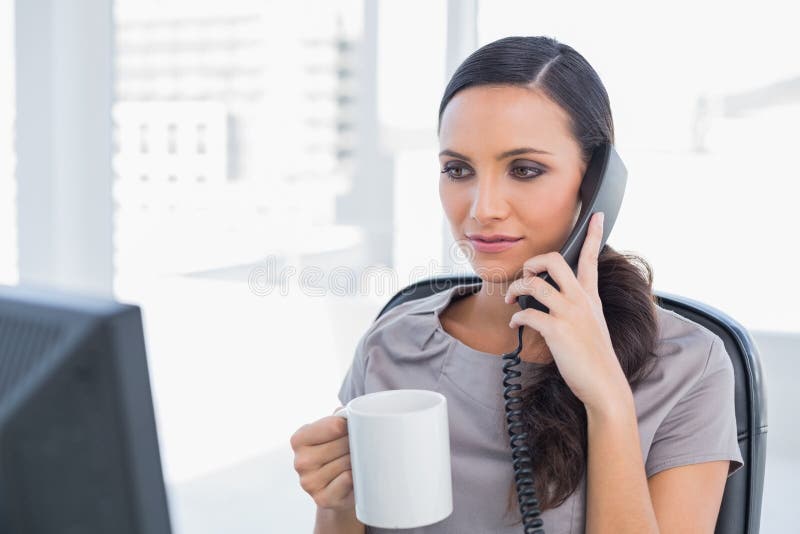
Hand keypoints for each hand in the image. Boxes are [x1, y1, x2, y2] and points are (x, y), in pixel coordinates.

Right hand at [289, 406, 354, 511]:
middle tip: (359, 447)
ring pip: (346, 463)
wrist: (336, 488)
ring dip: (357, 461)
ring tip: (356, 461)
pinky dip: (354, 477)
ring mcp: (309, 482)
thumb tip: (350, 413)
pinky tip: (353, 476)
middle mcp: (300, 461)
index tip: (354, 429)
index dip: (350, 426)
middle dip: (355, 444)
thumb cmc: (336, 453)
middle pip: (341, 445)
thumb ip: (338, 417)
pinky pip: (346, 481)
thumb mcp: (332, 432)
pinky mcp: (321, 498)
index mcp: (299, 439)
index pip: (335, 426)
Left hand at [503, 212, 630, 410]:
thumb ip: (578, 305)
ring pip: (534, 285)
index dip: (594, 234)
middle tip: (525, 276)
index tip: (597, 215)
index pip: (592, 258)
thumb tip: (554, 298)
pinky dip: (515, 318)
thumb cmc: (595, 356)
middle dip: (532, 262)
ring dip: (515, 289)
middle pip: (554, 260)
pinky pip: (526, 314)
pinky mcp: (557, 330)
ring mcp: (569, 314)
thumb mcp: (593, 323)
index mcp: (591, 296)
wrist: (604, 384)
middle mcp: (581, 299)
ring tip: (510, 300)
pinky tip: (514, 325)